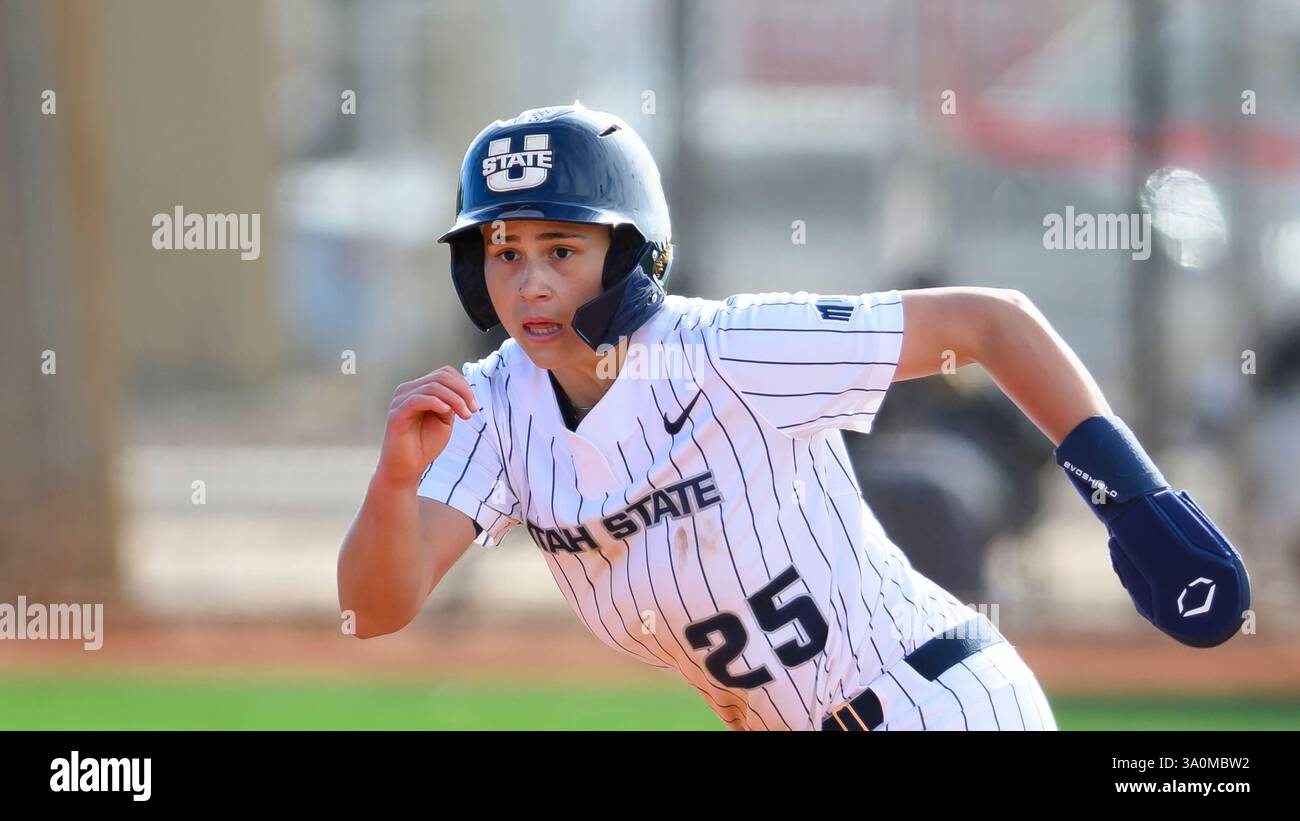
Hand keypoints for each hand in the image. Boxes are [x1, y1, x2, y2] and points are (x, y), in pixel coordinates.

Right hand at [377, 366, 478, 485]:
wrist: (407, 468)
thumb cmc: (425, 444)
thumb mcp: (445, 420)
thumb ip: (451, 403)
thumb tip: (460, 389)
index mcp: (419, 389)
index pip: (444, 373)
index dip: (463, 385)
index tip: (474, 406)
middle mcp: (407, 390)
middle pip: (440, 377)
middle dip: (462, 391)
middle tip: (472, 411)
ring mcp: (400, 401)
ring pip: (432, 386)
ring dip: (454, 399)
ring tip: (465, 415)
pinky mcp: (396, 414)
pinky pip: (417, 399)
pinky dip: (435, 402)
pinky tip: (446, 411)